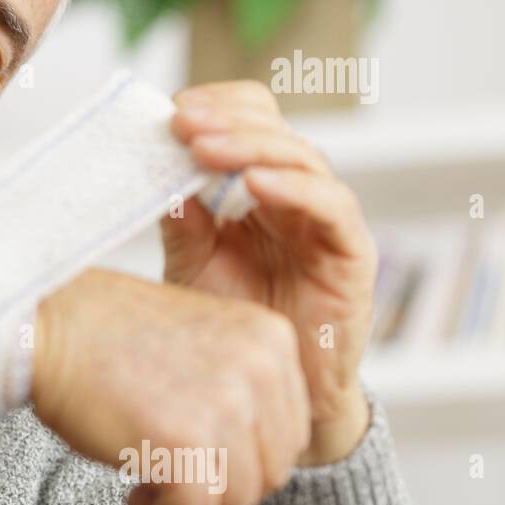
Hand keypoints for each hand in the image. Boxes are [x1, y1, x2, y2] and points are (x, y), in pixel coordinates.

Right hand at [32, 269, 310, 504]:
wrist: (47, 325)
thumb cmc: (102, 332)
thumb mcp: (201, 338)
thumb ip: (239, 381)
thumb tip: (254, 447)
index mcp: (270, 338)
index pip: (290, 432)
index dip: (244, 457)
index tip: (202, 457)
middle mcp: (261, 368)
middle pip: (271, 470)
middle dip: (221, 484)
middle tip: (176, 478)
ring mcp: (227, 405)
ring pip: (237, 496)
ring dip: (192, 502)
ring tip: (150, 481)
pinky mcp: (187, 442)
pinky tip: (135, 492)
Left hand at [164, 81, 375, 463]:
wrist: (271, 397)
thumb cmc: (232, 328)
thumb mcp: (190, 264)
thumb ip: (180, 217)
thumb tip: (152, 167)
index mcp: (257, 188)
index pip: (251, 120)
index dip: (216, 107)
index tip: (170, 111)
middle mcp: (295, 196)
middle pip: (275, 130)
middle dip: (226, 120)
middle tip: (181, 122)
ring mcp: (326, 222)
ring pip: (302, 159)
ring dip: (252, 146)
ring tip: (204, 146)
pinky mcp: (351, 255)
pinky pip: (332, 207)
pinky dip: (294, 188)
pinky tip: (255, 183)